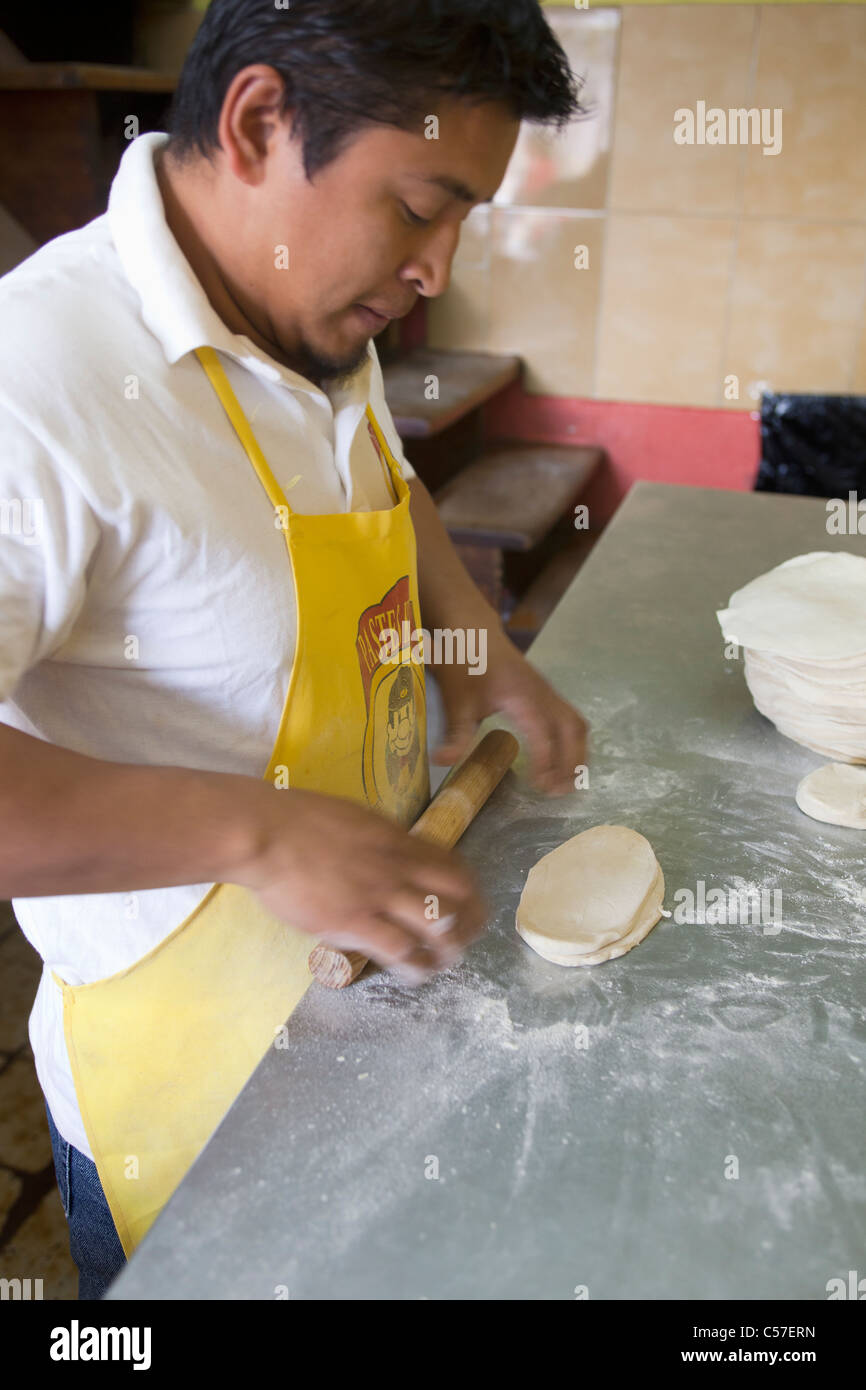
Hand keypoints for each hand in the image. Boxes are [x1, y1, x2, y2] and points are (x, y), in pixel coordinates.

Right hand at [234, 787, 487, 983]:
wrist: (265, 833)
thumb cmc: (297, 822)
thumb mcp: (355, 820)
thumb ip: (379, 842)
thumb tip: (392, 855)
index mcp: (398, 840)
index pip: (455, 866)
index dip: (471, 891)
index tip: (471, 906)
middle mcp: (398, 866)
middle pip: (459, 899)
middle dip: (471, 924)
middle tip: (465, 941)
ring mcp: (379, 894)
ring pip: (438, 928)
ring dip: (447, 951)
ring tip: (442, 964)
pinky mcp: (354, 921)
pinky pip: (399, 950)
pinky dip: (413, 966)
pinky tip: (412, 974)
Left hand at [432, 632, 587, 795]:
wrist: (471, 630)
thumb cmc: (464, 661)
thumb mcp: (456, 699)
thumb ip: (456, 733)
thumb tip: (443, 762)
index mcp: (523, 696)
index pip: (544, 735)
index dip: (546, 762)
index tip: (540, 786)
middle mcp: (542, 694)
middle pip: (571, 731)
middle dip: (570, 763)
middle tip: (558, 792)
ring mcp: (547, 692)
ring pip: (576, 725)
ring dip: (576, 753)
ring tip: (565, 782)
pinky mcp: (546, 693)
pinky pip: (571, 719)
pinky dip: (572, 742)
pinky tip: (562, 760)